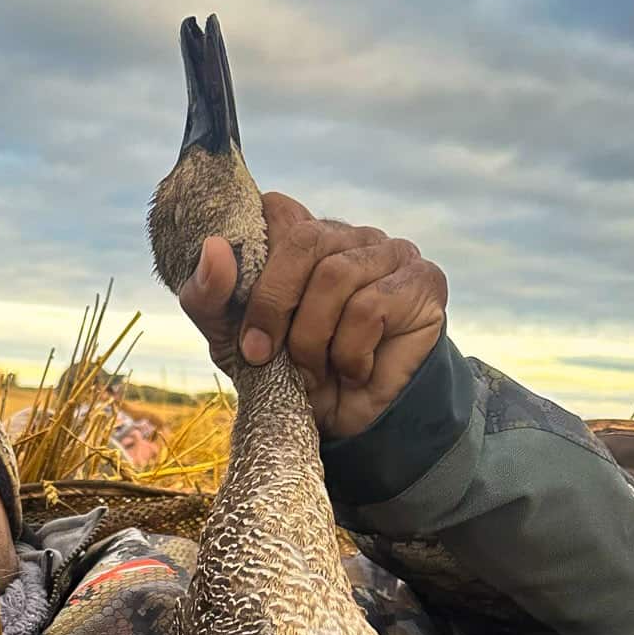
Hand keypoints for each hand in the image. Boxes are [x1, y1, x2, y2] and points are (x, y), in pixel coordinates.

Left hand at [178, 192, 447, 438]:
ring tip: (312, 371)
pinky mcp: (422, 282)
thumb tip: (213, 248)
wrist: (343, 425)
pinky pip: (370, 306)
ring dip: (312, 338)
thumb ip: (211, 296)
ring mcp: (389, 252)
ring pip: (336, 275)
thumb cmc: (288, 374)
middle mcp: (346, 236)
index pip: (275, 209)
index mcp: (301, 236)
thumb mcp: (232, 340)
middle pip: (305, 239)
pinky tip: (353, 371)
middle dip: (273, 304)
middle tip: (261, 354)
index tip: (234, 308)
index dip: (250, 253)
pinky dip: (349, 352)